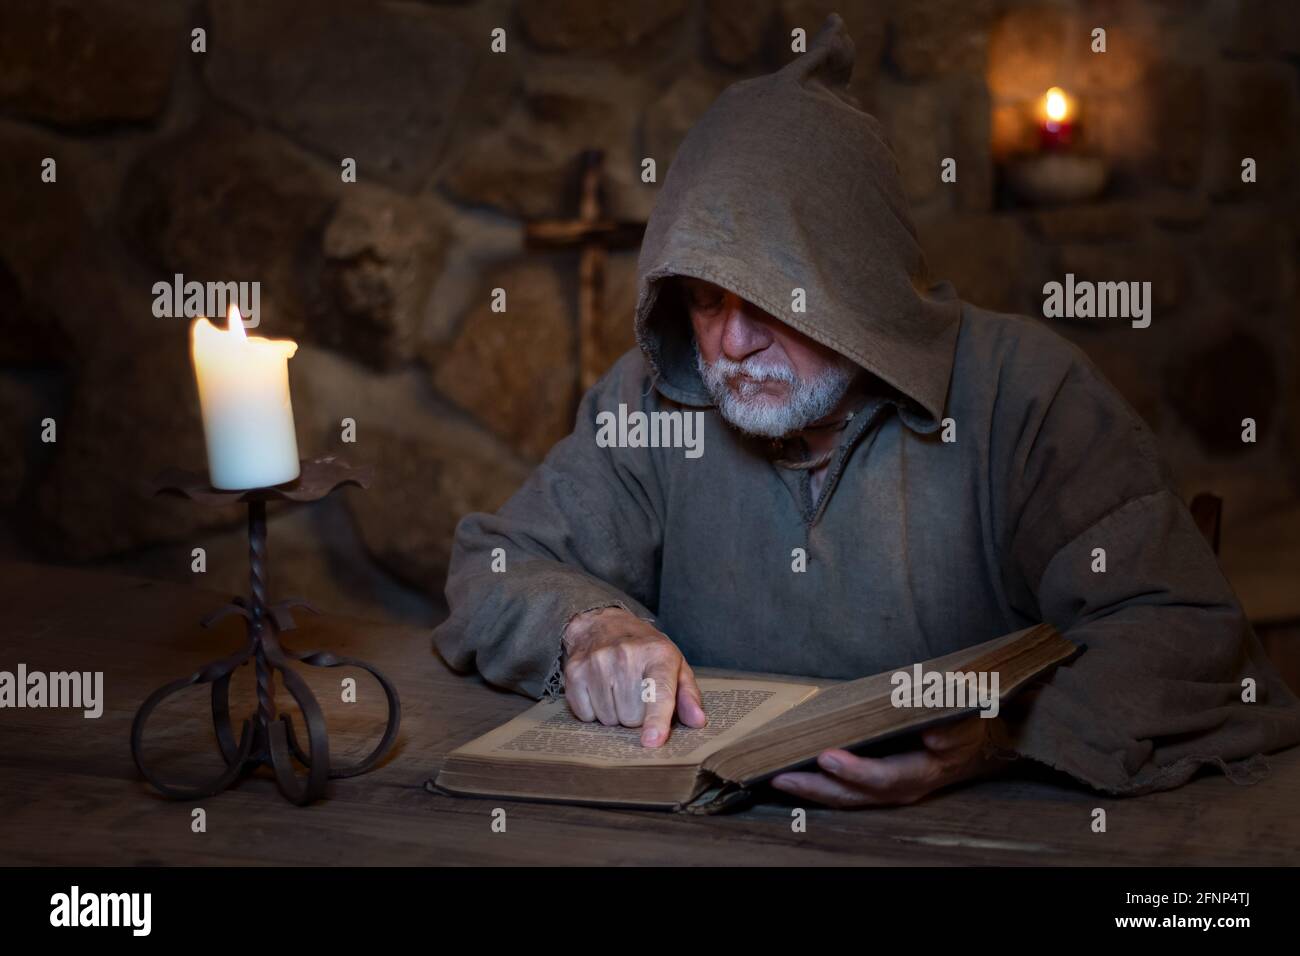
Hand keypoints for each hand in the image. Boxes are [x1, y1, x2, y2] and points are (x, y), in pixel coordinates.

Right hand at [561, 606, 707, 747]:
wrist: (602, 623)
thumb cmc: (644, 650)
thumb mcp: (674, 664)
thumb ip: (687, 694)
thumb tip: (698, 721)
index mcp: (657, 654)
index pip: (658, 693)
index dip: (656, 719)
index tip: (653, 740)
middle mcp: (625, 655)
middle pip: (632, 717)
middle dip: (636, 715)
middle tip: (635, 693)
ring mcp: (597, 663)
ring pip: (608, 719)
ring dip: (614, 713)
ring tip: (617, 689)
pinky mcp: (574, 672)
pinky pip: (585, 715)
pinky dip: (593, 711)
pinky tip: (599, 690)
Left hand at [769, 715, 1009, 807]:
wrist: (976, 745)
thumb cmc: (966, 727)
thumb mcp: (966, 720)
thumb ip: (952, 727)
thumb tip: (934, 737)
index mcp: (922, 772)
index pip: (886, 778)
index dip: (856, 771)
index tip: (827, 757)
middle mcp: (902, 789)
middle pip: (855, 795)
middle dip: (817, 788)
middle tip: (782, 776)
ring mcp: (888, 792)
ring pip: (846, 798)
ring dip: (812, 791)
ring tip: (779, 779)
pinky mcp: (877, 787)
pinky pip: (846, 792)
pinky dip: (820, 788)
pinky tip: (796, 778)